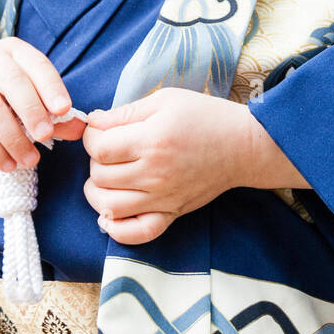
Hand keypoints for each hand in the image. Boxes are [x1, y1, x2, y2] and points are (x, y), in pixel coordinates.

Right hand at [0, 38, 84, 171]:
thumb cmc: (4, 99)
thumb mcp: (32, 99)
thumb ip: (57, 114)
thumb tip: (80, 128)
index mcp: (15, 51)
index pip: (36, 63)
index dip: (51, 87)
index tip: (64, 110)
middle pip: (12, 81)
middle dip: (31, 110)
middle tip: (46, 135)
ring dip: (13, 138)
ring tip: (30, 160)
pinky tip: (8, 164)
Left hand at [81, 88, 260, 243]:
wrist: (243, 146)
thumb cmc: (205, 117)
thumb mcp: (165, 99)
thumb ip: (125, 111)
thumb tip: (93, 121)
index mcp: (152, 140)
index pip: (98, 147)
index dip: (90, 137)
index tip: (100, 130)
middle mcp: (155, 173)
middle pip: (100, 176)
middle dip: (95, 160)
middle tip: (110, 149)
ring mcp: (163, 197)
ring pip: (109, 206)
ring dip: (98, 191)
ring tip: (107, 177)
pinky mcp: (172, 213)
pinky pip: (137, 234)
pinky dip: (116, 229)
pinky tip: (110, 214)